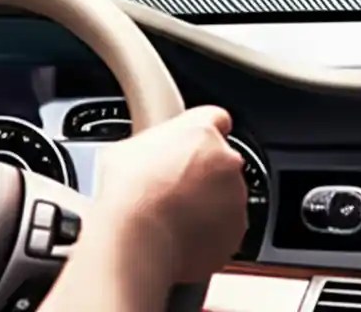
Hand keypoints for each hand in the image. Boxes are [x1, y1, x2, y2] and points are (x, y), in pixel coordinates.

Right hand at [90, 106, 246, 283]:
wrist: (138, 242)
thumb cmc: (128, 194)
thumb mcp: (124, 151)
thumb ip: (150, 146)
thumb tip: (142, 157)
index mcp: (201, 131)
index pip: (215, 119)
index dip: (201, 132)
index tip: (191, 143)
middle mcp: (226, 161)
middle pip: (221, 160)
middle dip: (203, 171)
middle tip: (172, 186)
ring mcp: (235, 197)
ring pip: (226, 195)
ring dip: (207, 202)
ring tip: (172, 216)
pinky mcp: (236, 230)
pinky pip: (225, 227)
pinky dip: (210, 231)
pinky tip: (180, 236)